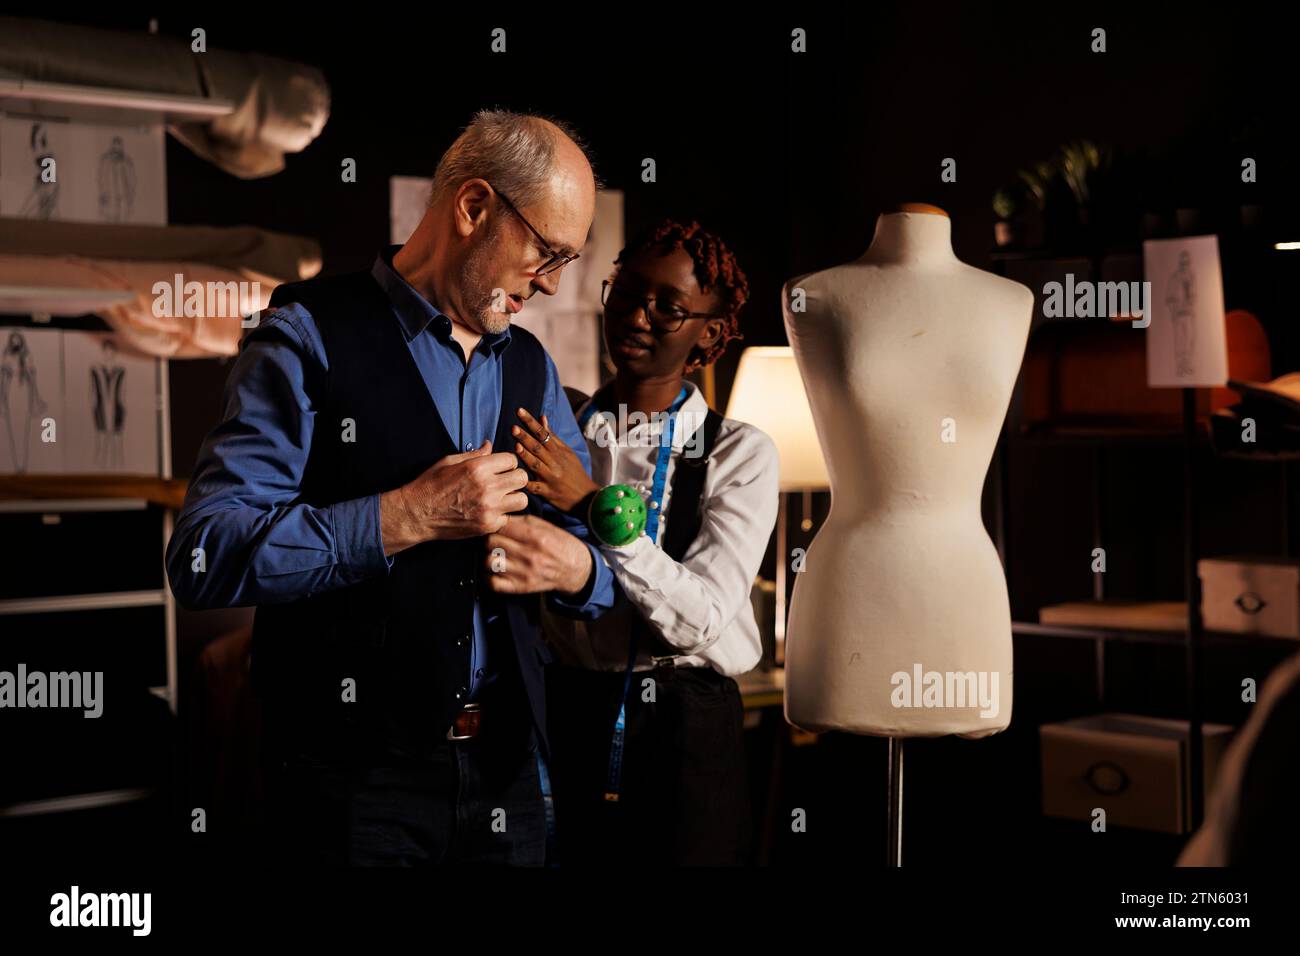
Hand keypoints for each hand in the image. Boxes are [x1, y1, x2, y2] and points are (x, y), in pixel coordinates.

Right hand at [379, 441, 527, 554]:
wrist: (417, 514)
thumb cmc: (430, 485)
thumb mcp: (450, 462)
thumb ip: (475, 454)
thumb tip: (489, 445)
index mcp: (478, 468)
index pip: (512, 459)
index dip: (507, 463)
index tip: (500, 467)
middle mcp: (487, 487)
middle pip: (522, 478)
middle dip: (514, 478)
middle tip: (504, 481)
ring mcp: (489, 508)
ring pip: (522, 500)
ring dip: (513, 497)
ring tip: (501, 497)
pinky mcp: (488, 525)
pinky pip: (509, 518)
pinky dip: (502, 515)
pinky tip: (489, 511)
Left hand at [484, 514, 593, 595]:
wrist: (575, 569)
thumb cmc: (559, 544)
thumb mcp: (545, 526)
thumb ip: (521, 521)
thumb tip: (499, 518)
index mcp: (535, 535)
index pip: (500, 526)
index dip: (495, 524)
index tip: (497, 526)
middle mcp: (528, 554)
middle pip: (491, 543)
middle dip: (490, 539)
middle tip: (494, 540)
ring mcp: (524, 573)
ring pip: (489, 562)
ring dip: (488, 556)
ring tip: (495, 554)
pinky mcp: (521, 587)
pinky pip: (493, 583)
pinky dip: (489, 576)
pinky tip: (495, 570)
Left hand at [511, 407, 598, 512]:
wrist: (587, 497)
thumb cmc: (575, 472)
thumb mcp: (567, 452)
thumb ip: (552, 436)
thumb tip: (541, 418)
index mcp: (559, 451)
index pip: (543, 433)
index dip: (531, 422)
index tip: (519, 411)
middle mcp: (555, 463)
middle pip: (538, 447)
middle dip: (525, 437)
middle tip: (513, 427)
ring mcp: (551, 478)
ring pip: (536, 465)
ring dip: (526, 455)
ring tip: (516, 446)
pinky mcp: (547, 492)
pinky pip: (535, 488)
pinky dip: (526, 483)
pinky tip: (516, 477)